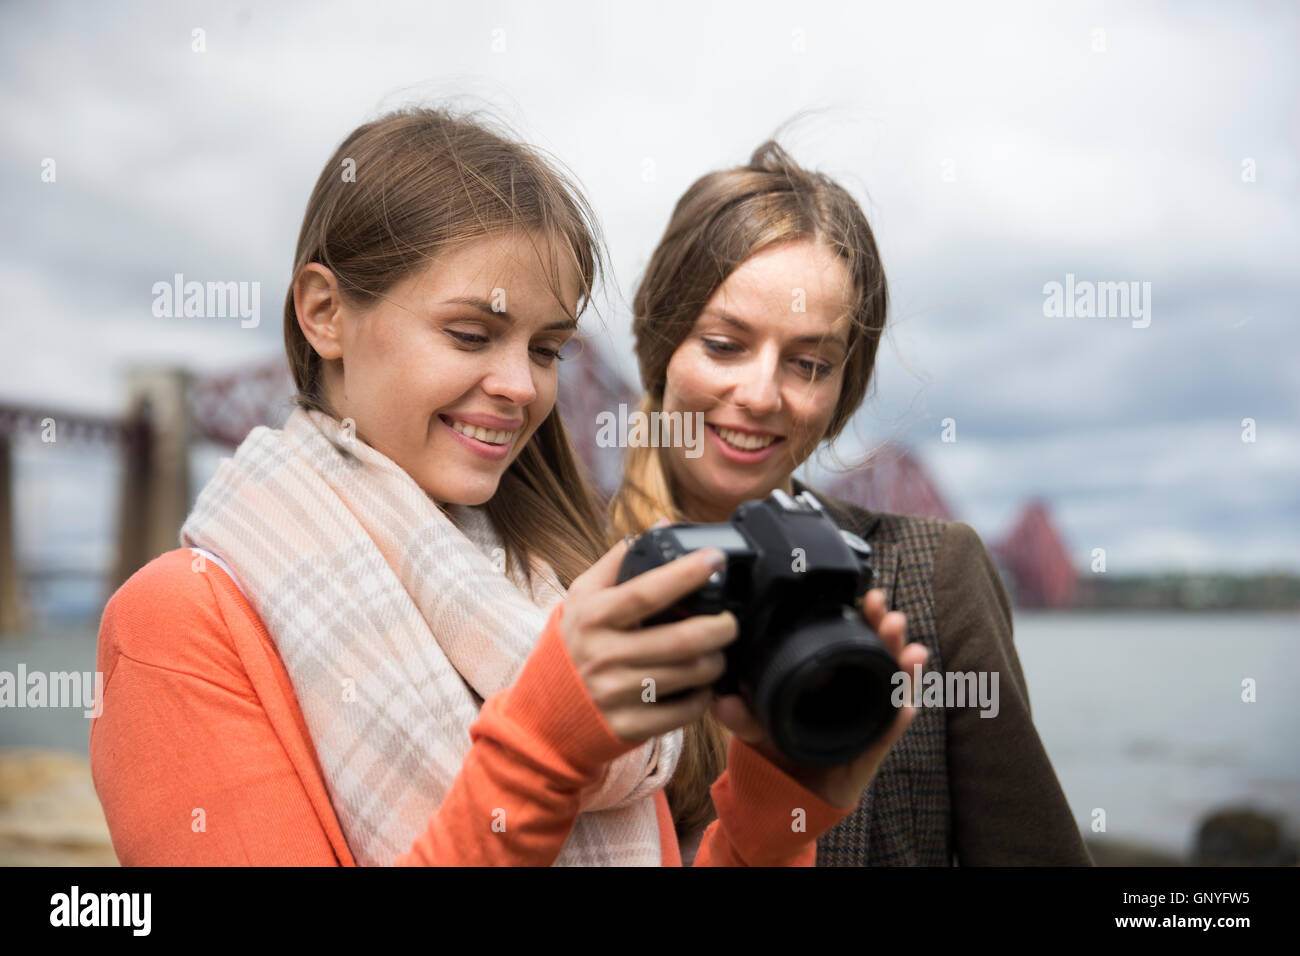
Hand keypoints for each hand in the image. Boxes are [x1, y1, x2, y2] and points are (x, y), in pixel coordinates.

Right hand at [561, 530, 738, 744]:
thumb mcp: (583, 597)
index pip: (645, 592)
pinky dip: (704, 696)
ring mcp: (616, 694)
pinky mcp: (630, 726)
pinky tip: (703, 684)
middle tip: (730, 621)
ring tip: (718, 651)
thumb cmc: (574, 644)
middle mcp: (603, 655)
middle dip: (720, 628)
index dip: (686, 574)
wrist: (544, 712)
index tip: (715, 559)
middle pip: (680, 640)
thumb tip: (662, 527)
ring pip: (690, 675)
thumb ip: (620, 561)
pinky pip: (685, 711)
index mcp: (594, 617)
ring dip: (716, 661)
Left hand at [711, 588, 927, 807]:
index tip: (871, 597)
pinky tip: (905, 707)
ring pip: (893, 692)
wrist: (788, 794)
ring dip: (904, 672)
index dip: (867, 619)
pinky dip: (896, 721)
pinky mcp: (868, 753)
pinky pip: (886, 735)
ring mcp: (866, 722)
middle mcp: (856, 694)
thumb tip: (723, 702)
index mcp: (833, 678)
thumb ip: (744, 716)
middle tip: (890, 615)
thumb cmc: (780, 748)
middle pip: (882, 659)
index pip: (855, 641)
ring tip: (913, 653)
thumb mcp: (758, 726)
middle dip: (890, 635)